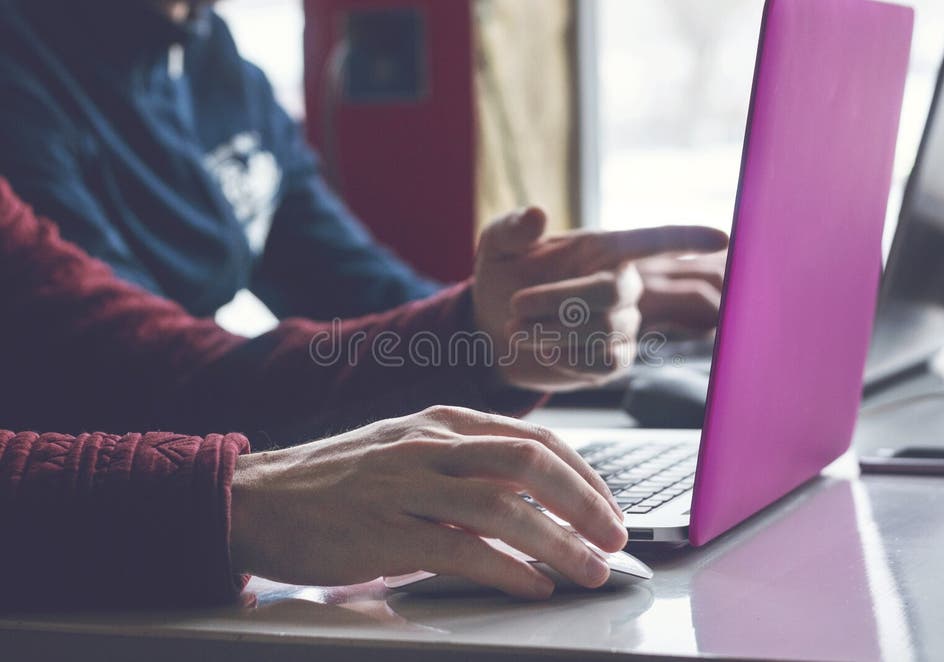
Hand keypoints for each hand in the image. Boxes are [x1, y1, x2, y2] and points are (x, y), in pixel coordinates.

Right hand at [229, 406, 626, 598]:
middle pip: (528, 463)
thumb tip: (530, 502)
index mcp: (441, 423)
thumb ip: (464, 468)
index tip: (608, 505)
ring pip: (503, 507)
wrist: (257, 497)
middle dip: (584, 502)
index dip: (582, 474)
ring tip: (591, 570)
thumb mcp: (408, 452)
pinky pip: (460, 550)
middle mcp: (429, 445)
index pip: (532, 439)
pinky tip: (535, 586)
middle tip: (616, 536)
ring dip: (559, 542)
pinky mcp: (383, 532)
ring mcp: (405, 486)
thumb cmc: (339, 480)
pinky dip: (507, 571)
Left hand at [473, 208, 727, 390]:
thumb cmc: (501, 278)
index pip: (654, 240)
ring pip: (605, 329)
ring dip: (553, 330)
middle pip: (615, 290)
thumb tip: (536, 214)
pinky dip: (566, 356)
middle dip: (561, 299)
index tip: (724, 238)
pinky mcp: (612, 361)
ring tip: (518, 327)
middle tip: (516, 306)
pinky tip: (544, 349)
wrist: (490, 330)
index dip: (687, 238)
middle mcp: (621, 283)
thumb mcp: (495, 246)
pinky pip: (605, 361)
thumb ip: (511, 228)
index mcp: (603, 248)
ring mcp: (621, 324)